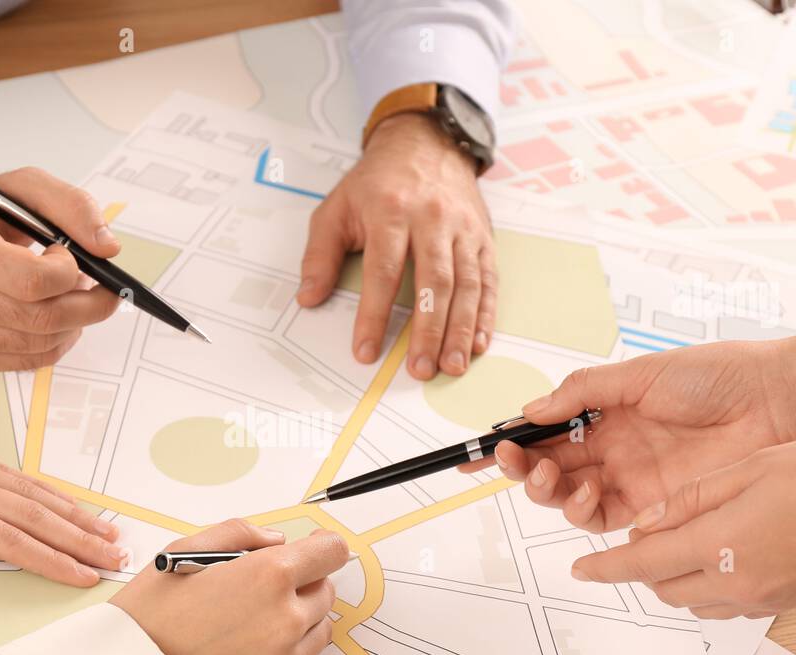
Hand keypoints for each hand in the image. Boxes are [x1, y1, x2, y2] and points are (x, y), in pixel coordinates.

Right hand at [0, 167, 120, 370]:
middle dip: (89, 306)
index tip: (70, 257)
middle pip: (43, 319)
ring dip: (75, 323)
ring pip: (42, 344)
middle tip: (104, 290)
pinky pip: (30, 361)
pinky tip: (54, 318)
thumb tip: (108, 248)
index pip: (32, 281)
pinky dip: (56, 342)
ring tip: (71, 297)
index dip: (68, 273)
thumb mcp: (23, 188)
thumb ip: (72, 206)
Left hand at [0, 406, 128, 610]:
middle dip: (76, 538)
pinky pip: (10, 475)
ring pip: (26, 490)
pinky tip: (66, 504)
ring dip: (71, 513)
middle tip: (116, 558)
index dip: (47, 559)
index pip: (1, 536)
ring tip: (108, 533)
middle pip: (27, 512)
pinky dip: (45, 491)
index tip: (82, 577)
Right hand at [109, 520, 348, 654]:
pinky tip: (245, 646)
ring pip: (320, 629)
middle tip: (264, 586)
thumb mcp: (184, 551)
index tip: (311, 550)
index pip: (331, 552)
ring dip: (300, 617)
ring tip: (255, 618)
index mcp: (269, 575)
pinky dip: (284, 650)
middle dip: (304, 582)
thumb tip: (276, 540)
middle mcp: (286, 617)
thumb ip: (239, 534)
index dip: (321, 547)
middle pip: (326, 591)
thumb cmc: (148, 614)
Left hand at [297, 113, 497, 379]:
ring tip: (451, 366)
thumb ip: (320, 255)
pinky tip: (478, 342)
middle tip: (420, 369)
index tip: (365, 350)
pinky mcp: (482, 237)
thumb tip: (308, 298)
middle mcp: (431, 219)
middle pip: (433, 281)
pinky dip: (484, 314)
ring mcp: (462, 229)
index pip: (383, 271)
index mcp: (390, 211)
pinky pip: (487, 279)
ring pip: (465, 284)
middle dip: (427, 330)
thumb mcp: (336, 208)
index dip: (373, 314)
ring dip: (460, 330)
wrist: (425, 143)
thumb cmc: (377, 182)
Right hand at [467, 336, 795, 531]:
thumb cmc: (716, 377)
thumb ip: (582, 392)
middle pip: (547, 469)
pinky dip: (583, 511)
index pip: (543, 431)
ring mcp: (629, 480)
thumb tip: (530, 410)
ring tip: (550, 476)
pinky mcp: (652, 508)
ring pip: (567, 499)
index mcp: (604, 413)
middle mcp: (611, 449)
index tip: (476, 451)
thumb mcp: (640, 373)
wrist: (774, 403)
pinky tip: (590, 492)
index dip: (508, 443)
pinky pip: (603, 520)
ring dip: (546, 491)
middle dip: (519, 468)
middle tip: (511, 460)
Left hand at [572, 431, 795, 617]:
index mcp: (723, 545)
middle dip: (640, 566)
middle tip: (635, 539)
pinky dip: (710, 582)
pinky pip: (729, 602)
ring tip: (680, 539)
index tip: (579, 569)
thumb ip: (692, 499)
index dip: (604, 567)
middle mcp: (740, 583)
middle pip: (662, 587)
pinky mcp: (788, 602)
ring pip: (694, 599)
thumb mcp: (753, 468)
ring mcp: (767, 599)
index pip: (640, 564)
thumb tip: (647, 521)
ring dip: (675, 575)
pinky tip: (722, 551)